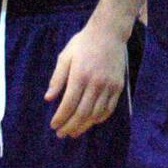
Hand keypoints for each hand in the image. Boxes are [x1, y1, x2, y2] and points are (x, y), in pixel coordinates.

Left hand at [44, 16, 125, 138]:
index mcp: (80, 75)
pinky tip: (91, 122)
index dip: (60, 118)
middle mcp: (95, 83)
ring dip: (84, 126)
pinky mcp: (118, 87)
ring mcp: (109, 86)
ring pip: (96, 114)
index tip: (53, 125)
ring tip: (74, 132)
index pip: (68, 104)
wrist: (109, 33)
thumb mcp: (65, 57)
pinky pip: (109, 109)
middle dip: (70, 126)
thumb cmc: (83, 43)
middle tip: (61, 134)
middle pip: (82, 113)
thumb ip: (57, 79)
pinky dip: (99, 119)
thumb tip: (48, 99)